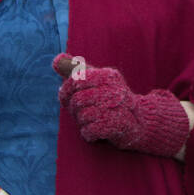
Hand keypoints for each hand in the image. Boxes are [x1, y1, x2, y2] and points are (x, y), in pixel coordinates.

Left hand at [52, 53, 190, 158]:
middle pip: (78, 100)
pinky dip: (89, 134)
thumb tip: (55, 60)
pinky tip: (95, 132)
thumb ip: (75, 70)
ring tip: (93, 122)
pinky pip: (90, 130)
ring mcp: (120, 107)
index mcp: (108, 75)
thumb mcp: (94, 82)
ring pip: (84, 116)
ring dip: (83, 123)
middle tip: (84, 114)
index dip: (66, 91)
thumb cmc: (109, 101)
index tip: (67, 99)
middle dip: (75, 111)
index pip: (76, 79)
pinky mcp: (120, 125)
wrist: (138, 123)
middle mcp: (116, 88)